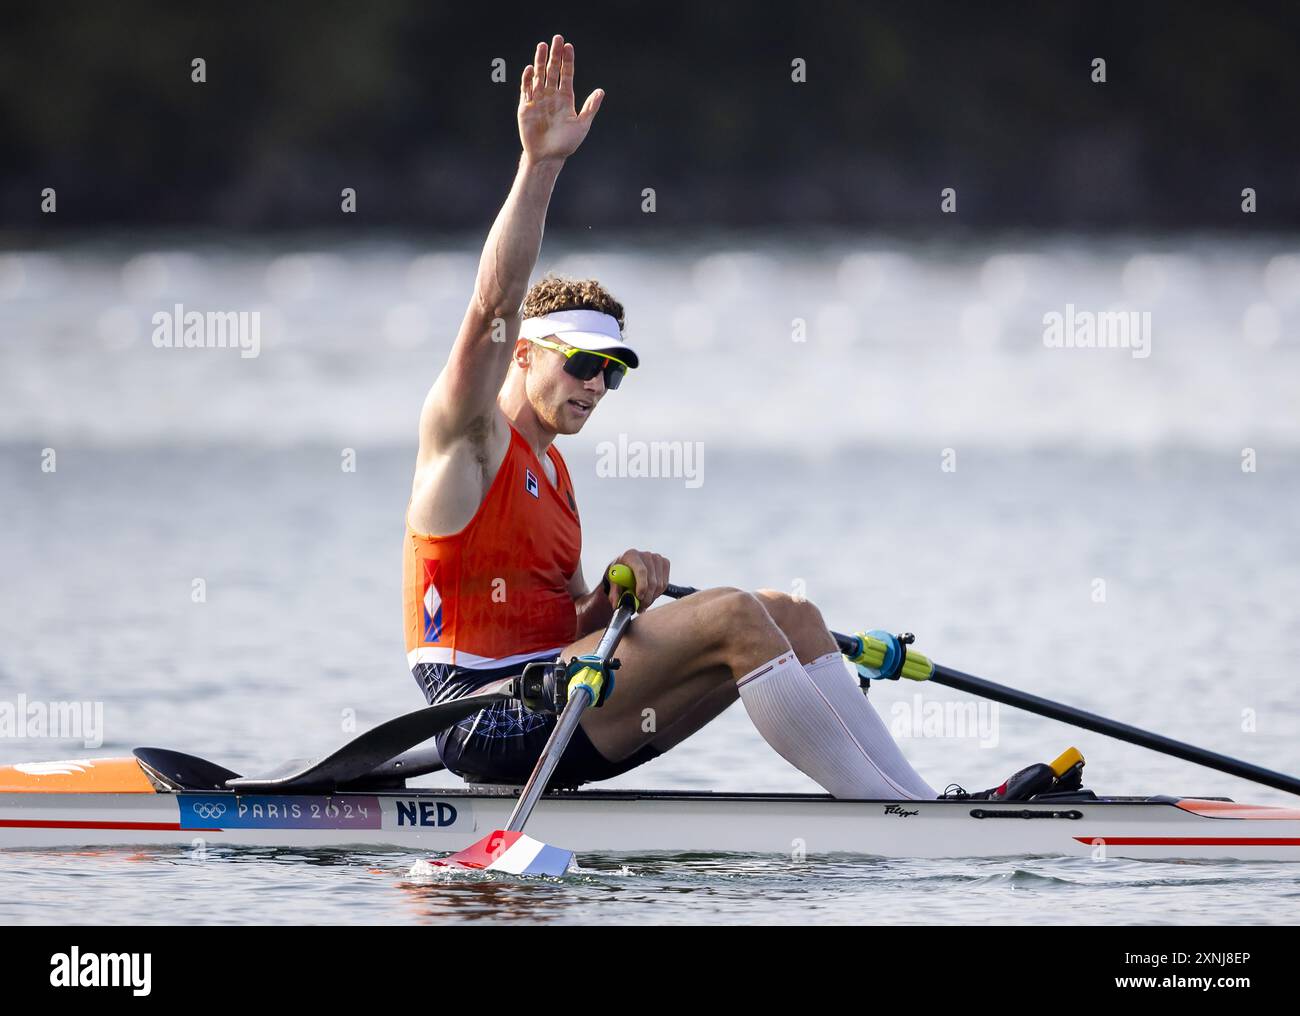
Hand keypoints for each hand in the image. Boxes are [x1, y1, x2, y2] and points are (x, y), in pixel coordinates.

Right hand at [518, 35, 602, 163]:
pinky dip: (527, 79)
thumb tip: (601, 91)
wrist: (547, 157)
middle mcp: (551, 96)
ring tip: (542, 46)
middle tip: (557, 38)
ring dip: (539, 61)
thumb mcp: (581, 125)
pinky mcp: (525, 107)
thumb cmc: (566, 144)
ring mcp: (538, 100)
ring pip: (539, 76)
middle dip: (554, 55)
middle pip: (553, 70)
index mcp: (565, 98)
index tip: (568, 46)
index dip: (568, 60)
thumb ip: (590, 108)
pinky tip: (530, 68)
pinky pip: (526, 89)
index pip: (566, 74)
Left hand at [608, 549, 669, 609]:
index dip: (642, 586)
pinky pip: (665, 584)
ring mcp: (657, 558)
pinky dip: (657, 593)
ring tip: (643, 603)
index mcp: (631, 556)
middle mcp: (645, 555)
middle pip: (652, 580)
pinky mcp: (665, 563)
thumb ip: (614, 592)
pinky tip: (649, 595)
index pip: (641, 571)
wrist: (626, 566)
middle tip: (640, 608)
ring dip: (652, 598)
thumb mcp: (613, 581)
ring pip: (660, 585)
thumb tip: (615, 604)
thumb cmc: (618, 573)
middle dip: (647, 598)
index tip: (639, 598)